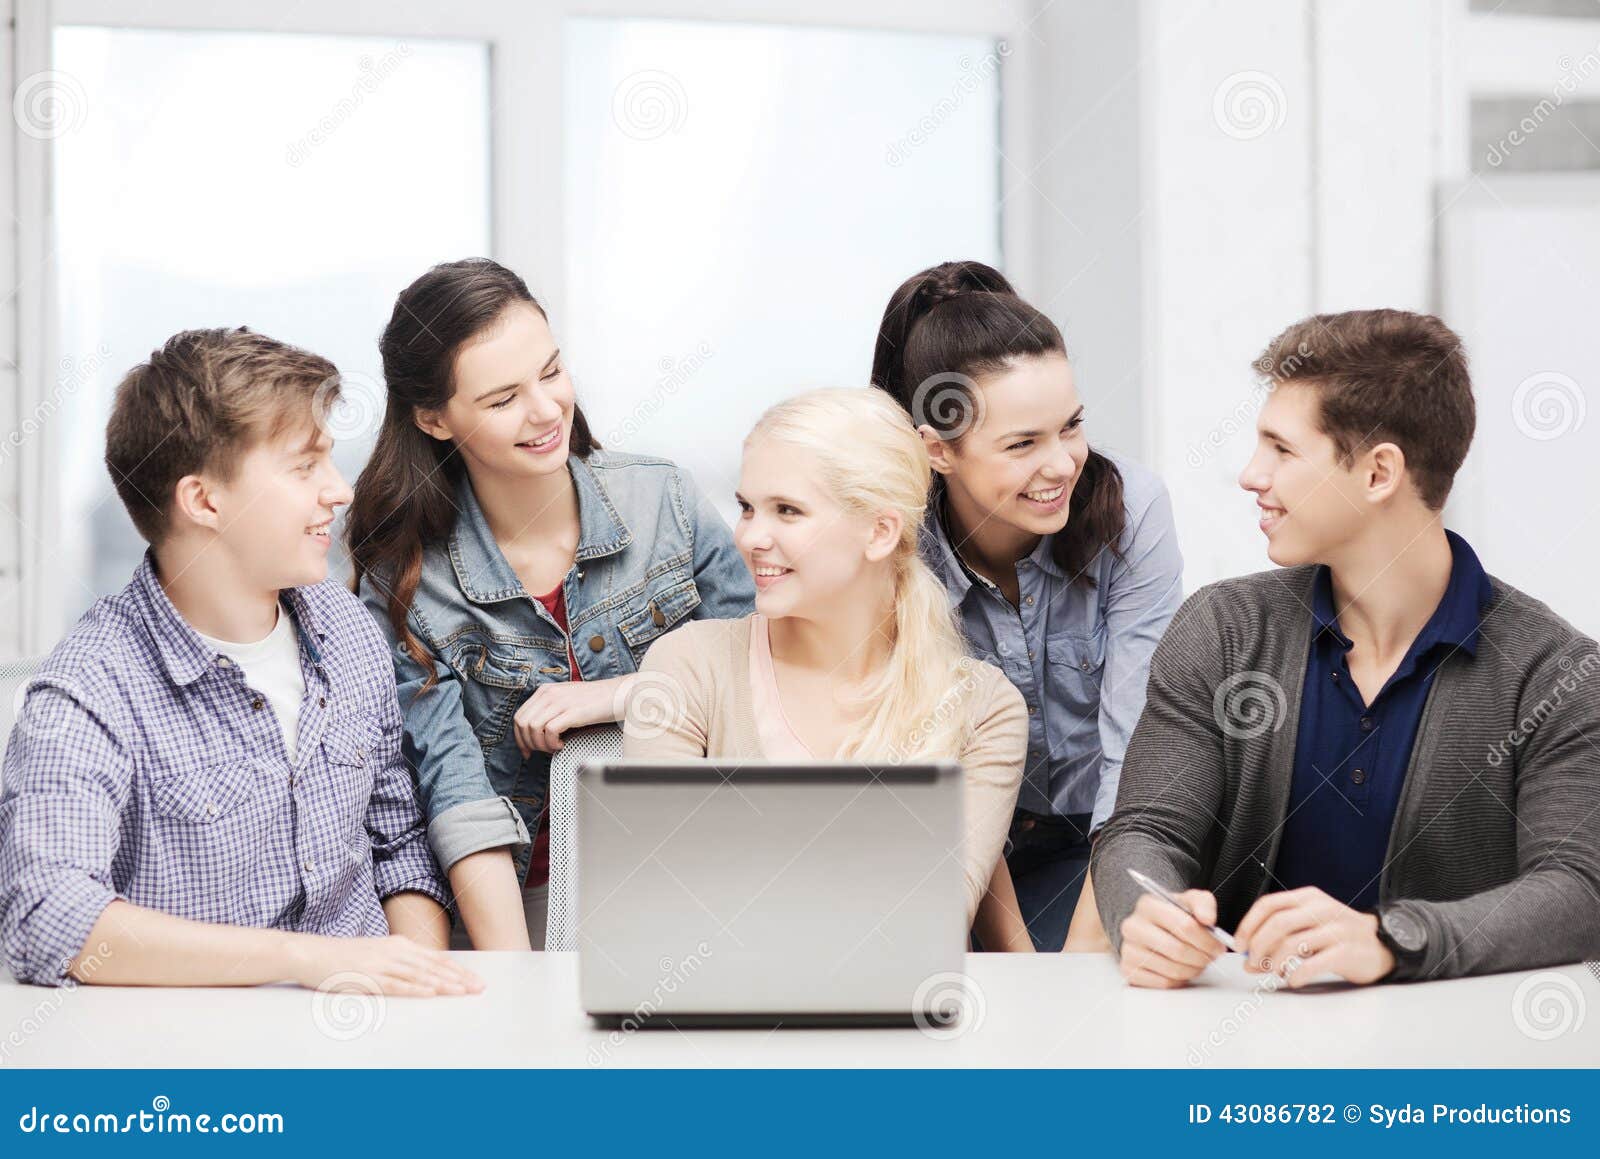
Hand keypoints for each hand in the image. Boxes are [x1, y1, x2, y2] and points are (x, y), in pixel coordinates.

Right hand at [287, 934, 484, 996]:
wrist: (311, 953)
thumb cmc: (344, 957)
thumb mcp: (377, 954)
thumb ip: (400, 961)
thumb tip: (423, 974)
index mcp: (399, 944)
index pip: (436, 958)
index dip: (458, 969)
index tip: (475, 980)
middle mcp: (394, 951)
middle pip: (433, 966)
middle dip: (458, 978)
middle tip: (479, 988)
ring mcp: (381, 964)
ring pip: (419, 975)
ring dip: (443, 984)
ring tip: (462, 992)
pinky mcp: (367, 977)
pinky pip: (395, 985)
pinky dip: (415, 989)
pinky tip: (429, 993)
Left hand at [513, 677, 630, 756]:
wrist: (619, 694)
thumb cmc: (596, 701)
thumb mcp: (566, 699)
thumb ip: (550, 710)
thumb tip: (535, 732)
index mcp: (546, 691)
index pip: (520, 716)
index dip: (519, 738)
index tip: (527, 750)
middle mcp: (550, 694)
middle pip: (523, 723)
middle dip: (528, 743)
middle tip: (540, 752)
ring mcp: (561, 702)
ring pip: (534, 728)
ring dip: (541, 744)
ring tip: (553, 747)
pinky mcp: (573, 712)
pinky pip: (550, 731)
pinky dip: (552, 743)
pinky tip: (562, 745)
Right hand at [1118, 888, 1225, 987]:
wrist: (1155, 930)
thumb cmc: (1174, 916)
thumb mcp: (1190, 901)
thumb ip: (1203, 904)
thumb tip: (1208, 919)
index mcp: (1148, 905)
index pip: (1184, 925)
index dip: (1207, 940)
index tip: (1218, 946)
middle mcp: (1133, 926)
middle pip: (1178, 950)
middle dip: (1202, 957)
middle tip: (1211, 957)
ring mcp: (1128, 950)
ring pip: (1172, 969)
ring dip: (1193, 970)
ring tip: (1198, 962)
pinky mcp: (1129, 971)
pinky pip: (1163, 983)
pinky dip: (1179, 980)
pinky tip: (1182, 970)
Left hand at [1234, 886, 1394, 987]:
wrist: (1380, 947)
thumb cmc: (1338, 935)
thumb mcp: (1310, 924)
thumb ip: (1280, 934)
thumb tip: (1247, 957)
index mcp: (1309, 896)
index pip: (1268, 904)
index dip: (1248, 924)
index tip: (1238, 944)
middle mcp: (1322, 908)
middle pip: (1277, 924)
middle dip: (1258, 946)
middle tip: (1252, 963)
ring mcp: (1336, 928)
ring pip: (1292, 944)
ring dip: (1274, 963)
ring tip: (1274, 972)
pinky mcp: (1347, 951)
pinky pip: (1312, 964)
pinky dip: (1295, 975)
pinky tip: (1293, 980)